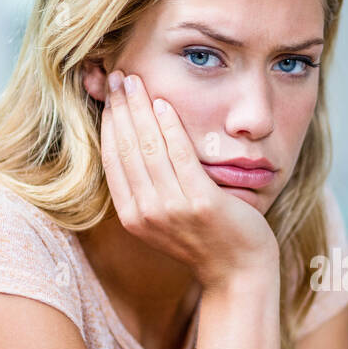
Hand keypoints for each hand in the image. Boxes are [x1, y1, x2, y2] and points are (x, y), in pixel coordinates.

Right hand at [100, 70, 277, 290]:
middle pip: (126, 149)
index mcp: (133, 217)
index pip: (112, 160)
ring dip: (140, 109)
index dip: (109, 124)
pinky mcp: (200, 203)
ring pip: (148, 148)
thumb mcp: (167, 216)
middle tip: (117, 76)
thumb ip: (149, 187)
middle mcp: (146, 214)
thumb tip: (136, 143)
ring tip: (135, 81)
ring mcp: (172, 209)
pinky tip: (164, 104)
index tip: (109, 96)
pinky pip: (180, 155)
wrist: (238, 271)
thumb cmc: (207, 240)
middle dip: (120, 108)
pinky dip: (169, 127)